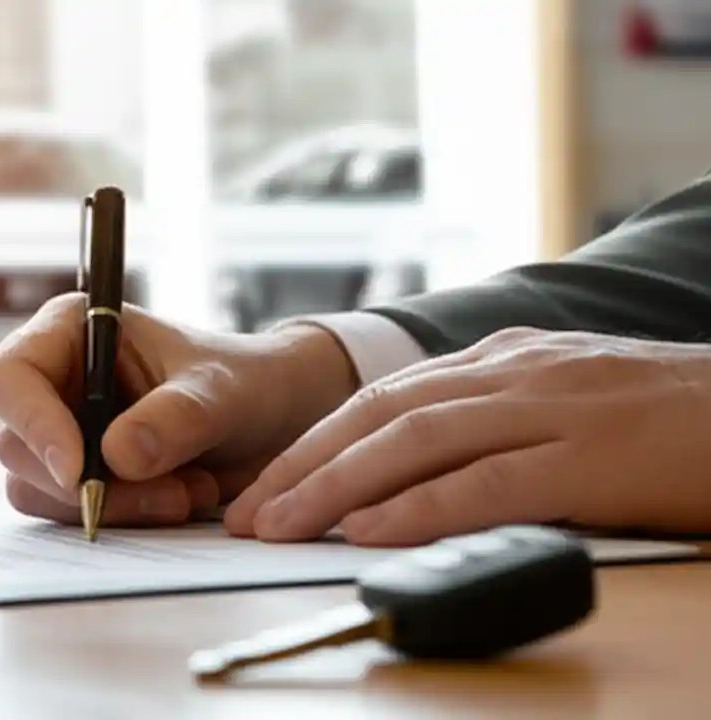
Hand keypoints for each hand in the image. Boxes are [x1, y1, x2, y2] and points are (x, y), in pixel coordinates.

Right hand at [0, 294, 356, 525]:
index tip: (80, 471)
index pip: (10, 379)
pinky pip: (68, 515)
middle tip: (172, 495)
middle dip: (91, 483)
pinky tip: (180, 499)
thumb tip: (115, 457)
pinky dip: (122, 518)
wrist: (270, 422)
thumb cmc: (242, 383)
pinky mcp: (74, 478)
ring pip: (40, 490)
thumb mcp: (222, 393)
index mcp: (70, 331)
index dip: (32, 425)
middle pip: (17, 445)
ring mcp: (57, 433)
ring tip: (191, 492)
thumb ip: (176, 418)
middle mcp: (51, 381)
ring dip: (113, 506)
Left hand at [226, 328, 710, 544]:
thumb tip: (418, 468)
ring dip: (335, 484)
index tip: (266, 482)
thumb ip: (498, 419)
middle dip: (303, 463)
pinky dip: (417, 506)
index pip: (386, 396)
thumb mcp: (568, 400)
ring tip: (279, 524)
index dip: (316, 441)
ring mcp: (552, 410)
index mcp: (504, 361)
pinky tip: (367, 530)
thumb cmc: (669, 419)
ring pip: (416, 440)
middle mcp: (514, 373)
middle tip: (245, 512)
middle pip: (381, 412)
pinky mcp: (589, 458)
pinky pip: (486, 483)